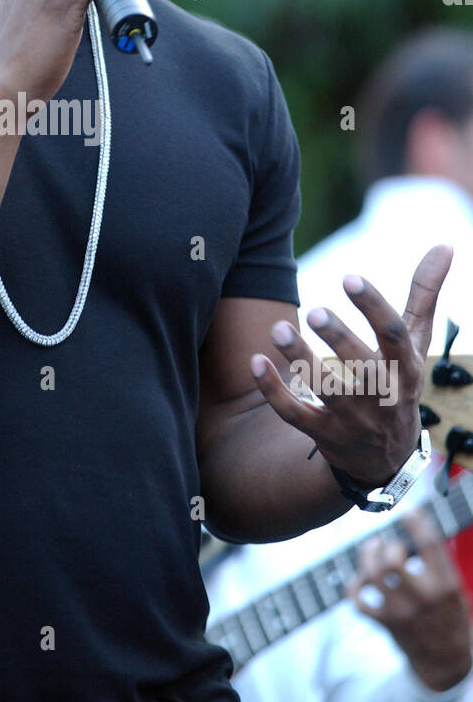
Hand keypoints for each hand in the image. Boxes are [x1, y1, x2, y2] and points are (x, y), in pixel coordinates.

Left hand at [249, 245, 451, 488]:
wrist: (386, 458)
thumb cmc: (399, 381)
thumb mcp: (416, 342)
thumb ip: (425, 293)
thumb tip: (445, 243)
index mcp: (407, 368)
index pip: (395, 336)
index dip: (374, 307)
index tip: (349, 277)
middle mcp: (382, 395)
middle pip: (363, 368)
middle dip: (339, 339)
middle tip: (314, 310)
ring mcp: (353, 419)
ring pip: (326, 391)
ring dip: (300, 360)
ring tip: (277, 328)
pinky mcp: (324, 434)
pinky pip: (295, 415)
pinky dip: (274, 391)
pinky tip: (256, 362)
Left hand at [347, 507, 472, 691]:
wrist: (445, 662)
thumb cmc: (449, 618)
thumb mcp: (453, 590)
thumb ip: (436, 565)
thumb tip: (415, 528)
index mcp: (446, 586)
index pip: (430, 546)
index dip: (416, 523)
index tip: (408, 511)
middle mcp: (423, 598)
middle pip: (392, 561)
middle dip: (387, 546)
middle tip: (386, 543)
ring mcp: (402, 612)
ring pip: (373, 575)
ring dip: (367, 557)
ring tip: (371, 548)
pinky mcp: (386, 624)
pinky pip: (359, 601)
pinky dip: (354, 586)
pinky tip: (360, 579)